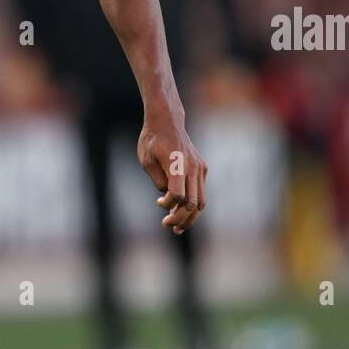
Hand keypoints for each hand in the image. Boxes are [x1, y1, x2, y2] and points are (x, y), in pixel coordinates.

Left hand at [137, 114, 206, 234]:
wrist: (167, 122)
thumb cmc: (152, 141)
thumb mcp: (146, 161)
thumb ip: (158, 181)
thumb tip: (168, 196)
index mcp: (178, 165)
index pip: (179, 196)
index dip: (168, 205)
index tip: (158, 202)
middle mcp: (193, 168)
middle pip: (192, 204)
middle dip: (180, 219)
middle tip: (167, 225)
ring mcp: (200, 168)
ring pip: (201, 202)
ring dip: (190, 217)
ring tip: (177, 227)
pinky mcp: (202, 168)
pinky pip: (201, 192)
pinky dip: (192, 205)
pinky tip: (179, 210)